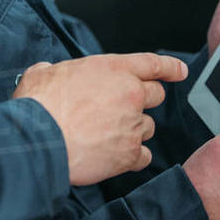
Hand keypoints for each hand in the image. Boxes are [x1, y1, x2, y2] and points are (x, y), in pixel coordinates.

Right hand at [14, 53, 187, 185]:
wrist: (39, 140)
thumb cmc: (39, 105)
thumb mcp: (42, 73)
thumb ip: (52, 69)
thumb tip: (46, 71)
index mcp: (112, 69)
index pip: (152, 63)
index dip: (170, 67)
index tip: (180, 71)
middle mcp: (129, 94)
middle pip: (156, 95)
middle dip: (144, 99)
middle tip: (124, 107)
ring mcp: (132, 124)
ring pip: (149, 126)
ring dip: (134, 129)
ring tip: (108, 134)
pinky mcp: (129, 154)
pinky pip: (144, 156)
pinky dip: (133, 157)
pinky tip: (115, 156)